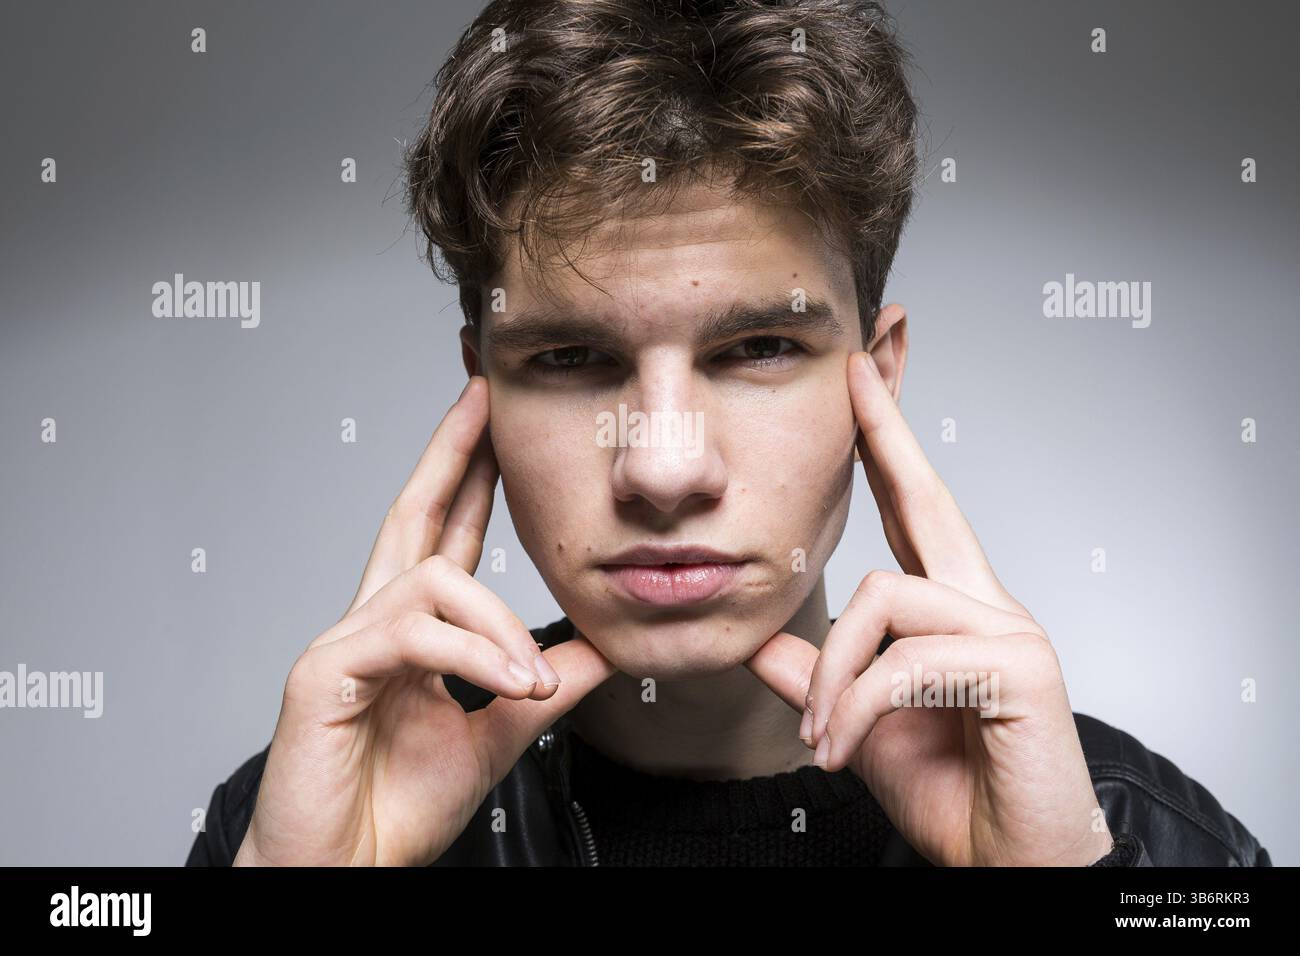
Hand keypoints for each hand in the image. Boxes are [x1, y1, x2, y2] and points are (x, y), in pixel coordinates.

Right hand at [235, 376, 614, 865]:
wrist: (343, 870)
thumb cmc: (397, 805)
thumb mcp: (494, 735)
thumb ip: (539, 688)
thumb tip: (601, 651)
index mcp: (410, 632)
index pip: (443, 536)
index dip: (467, 477)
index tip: (494, 424)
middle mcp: (372, 621)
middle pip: (412, 514)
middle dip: (450, 451)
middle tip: (483, 394)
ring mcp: (343, 641)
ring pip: (434, 579)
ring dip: (499, 626)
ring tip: (532, 683)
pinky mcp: (324, 672)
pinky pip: (413, 630)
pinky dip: (473, 653)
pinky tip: (509, 685)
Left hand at [747, 336, 1112, 865]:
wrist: (1010, 863)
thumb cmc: (952, 791)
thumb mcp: (859, 726)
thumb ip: (819, 681)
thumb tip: (762, 646)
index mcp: (948, 609)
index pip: (911, 509)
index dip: (885, 443)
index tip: (863, 376)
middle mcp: (984, 603)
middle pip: (928, 496)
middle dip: (887, 426)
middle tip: (857, 365)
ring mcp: (1008, 629)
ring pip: (882, 599)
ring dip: (832, 674)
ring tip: (820, 736)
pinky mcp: (1020, 666)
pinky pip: (906, 658)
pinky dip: (857, 705)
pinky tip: (842, 747)